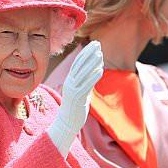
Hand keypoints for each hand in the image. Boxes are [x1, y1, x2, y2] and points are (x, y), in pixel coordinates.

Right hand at [48, 41, 103, 156]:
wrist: (66, 123)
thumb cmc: (75, 107)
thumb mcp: (82, 91)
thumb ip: (87, 81)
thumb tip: (96, 70)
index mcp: (70, 80)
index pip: (78, 62)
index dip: (86, 52)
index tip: (94, 44)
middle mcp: (70, 83)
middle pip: (79, 64)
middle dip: (89, 53)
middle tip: (97, 43)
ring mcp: (72, 90)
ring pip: (82, 73)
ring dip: (92, 62)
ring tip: (100, 54)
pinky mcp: (77, 98)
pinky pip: (86, 85)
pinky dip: (93, 77)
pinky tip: (100, 70)